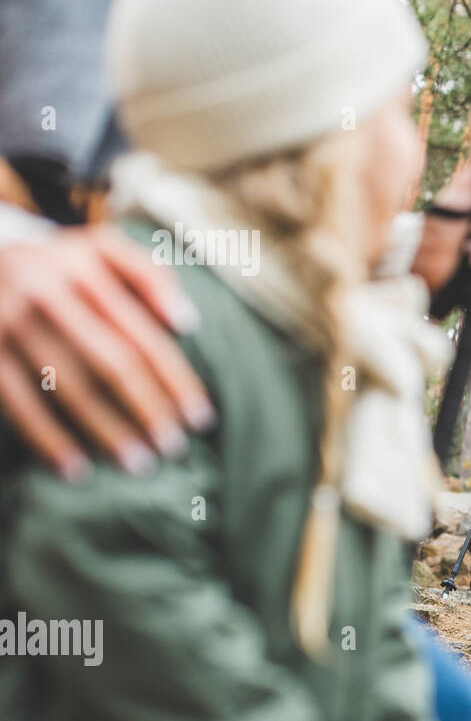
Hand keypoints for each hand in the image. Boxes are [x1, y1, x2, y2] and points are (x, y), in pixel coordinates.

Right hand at [0, 225, 214, 479]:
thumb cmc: (62, 264)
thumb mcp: (103, 250)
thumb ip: (150, 276)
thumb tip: (188, 323)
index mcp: (85, 266)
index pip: (142, 333)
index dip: (175, 379)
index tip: (200, 418)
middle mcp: (45, 290)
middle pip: (110, 361)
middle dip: (147, 409)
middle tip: (173, 448)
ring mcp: (8, 320)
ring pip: (67, 386)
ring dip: (106, 430)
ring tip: (139, 465)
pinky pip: (18, 402)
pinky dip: (47, 439)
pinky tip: (75, 470)